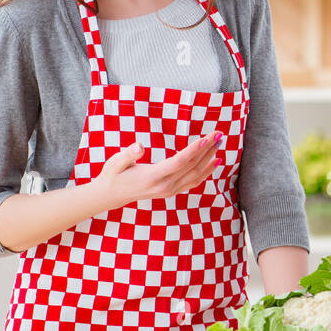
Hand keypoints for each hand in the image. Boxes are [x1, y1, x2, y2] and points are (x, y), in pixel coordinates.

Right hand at [92, 131, 223, 211]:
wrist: (110, 196)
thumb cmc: (113, 175)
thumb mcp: (114, 163)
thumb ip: (127, 155)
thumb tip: (138, 147)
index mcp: (153, 177)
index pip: (180, 162)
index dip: (195, 150)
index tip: (206, 138)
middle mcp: (165, 186)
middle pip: (192, 167)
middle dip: (207, 150)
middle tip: (219, 134)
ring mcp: (170, 190)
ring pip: (196, 175)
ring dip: (210, 159)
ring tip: (219, 144)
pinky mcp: (171, 191)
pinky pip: (193, 182)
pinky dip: (206, 172)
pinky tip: (214, 162)